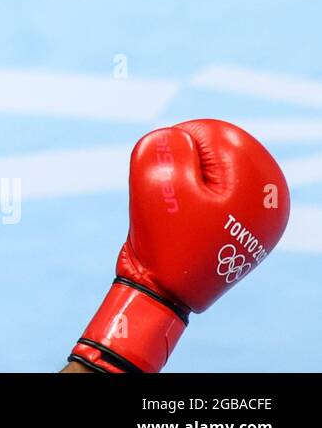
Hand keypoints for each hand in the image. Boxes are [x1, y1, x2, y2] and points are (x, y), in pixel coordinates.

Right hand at [70, 119, 290, 371]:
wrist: (168, 293)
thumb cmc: (164, 238)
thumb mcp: (157, 180)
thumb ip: (166, 145)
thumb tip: (178, 138)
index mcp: (256, 183)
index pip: (215, 134)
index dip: (179, 144)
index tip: (163, 170)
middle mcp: (271, 200)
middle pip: (223, 154)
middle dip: (189, 164)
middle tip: (169, 190)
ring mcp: (265, 218)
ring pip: (221, 174)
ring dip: (193, 182)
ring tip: (178, 210)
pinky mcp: (250, 231)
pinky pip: (222, 197)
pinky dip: (200, 200)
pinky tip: (187, 221)